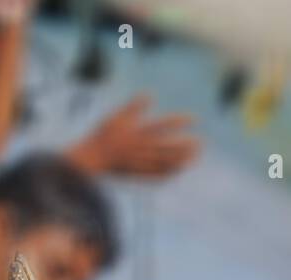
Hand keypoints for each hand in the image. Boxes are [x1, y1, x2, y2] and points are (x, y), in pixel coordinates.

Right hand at [76, 96, 199, 178]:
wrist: (89, 160)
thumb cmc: (102, 137)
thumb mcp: (116, 117)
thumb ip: (134, 107)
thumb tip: (149, 93)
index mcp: (135, 133)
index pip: (162, 125)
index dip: (179, 122)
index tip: (194, 119)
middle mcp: (138, 148)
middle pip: (166, 146)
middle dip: (183, 146)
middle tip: (200, 144)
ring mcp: (138, 163)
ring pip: (163, 162)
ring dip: (179, 160)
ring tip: (194, 157)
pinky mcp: (135, 174)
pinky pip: (154, 175)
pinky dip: (167, 173)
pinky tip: (177, 171)